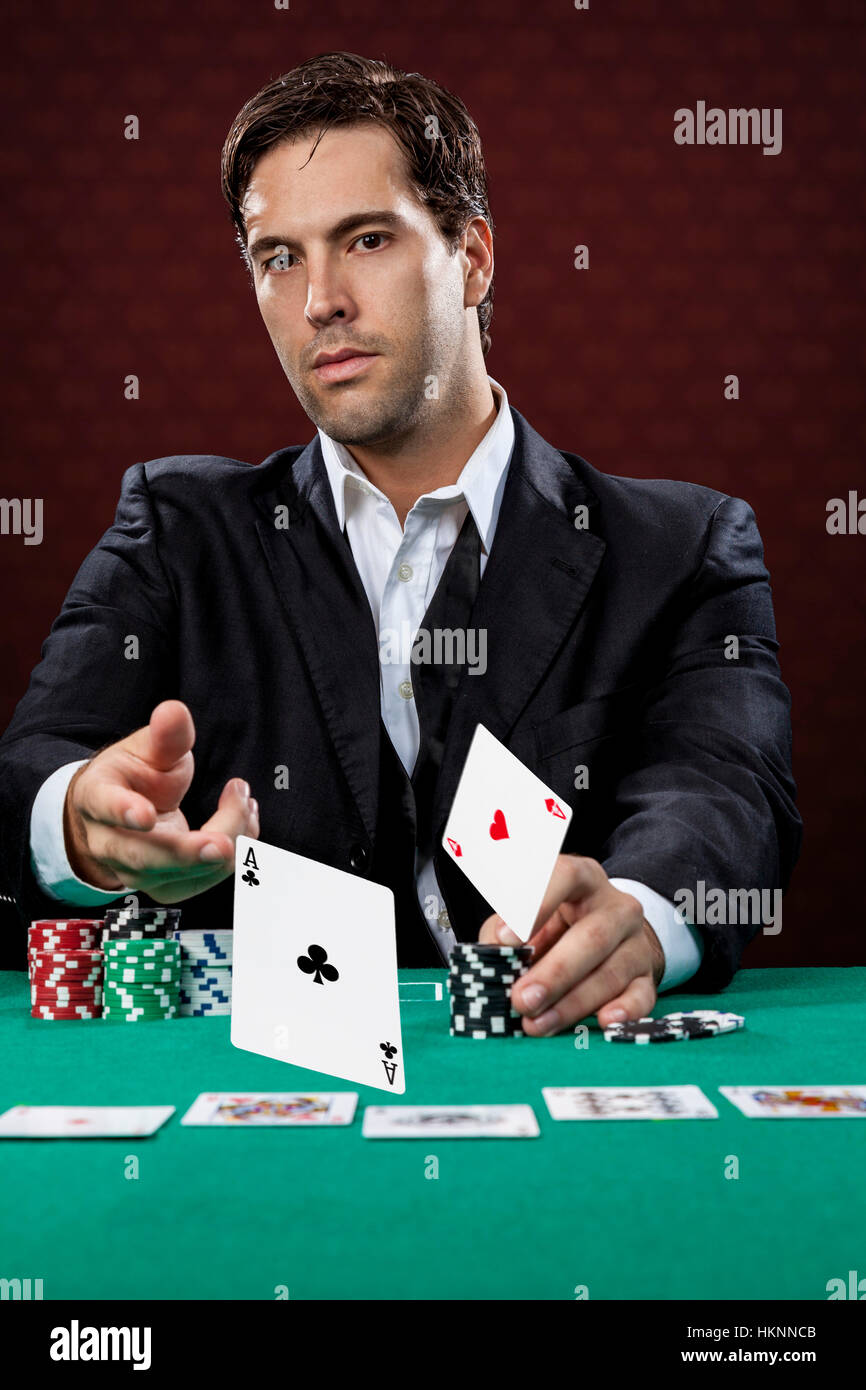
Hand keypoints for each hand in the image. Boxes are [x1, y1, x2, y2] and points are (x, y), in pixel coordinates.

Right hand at [63, 699, 259, 902]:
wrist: (123, 815)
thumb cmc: (134, 778)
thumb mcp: (145, 748)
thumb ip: (164, 735)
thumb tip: (174, 711)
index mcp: (97, 799)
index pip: (105, 806)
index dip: (124, 811)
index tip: (147, 815)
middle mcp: (111, 844)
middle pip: (145, 857)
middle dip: (186, 853)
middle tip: (223, 844)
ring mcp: (138, 872)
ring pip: (182, 873)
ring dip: (226, 840)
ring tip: (244, 800)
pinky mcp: (168, 886)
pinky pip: (206, 878)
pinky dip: (236, 850)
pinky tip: (246, 817)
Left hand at [477, 855, 665, 1035]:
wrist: (607, 937)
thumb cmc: (553, 925)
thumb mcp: (523, 918)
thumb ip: (501, 934)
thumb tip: (488, 959)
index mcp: (582, 878)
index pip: (565, 876)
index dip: (536, 905)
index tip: (505, 940)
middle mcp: (616, 906)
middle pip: (592, 936)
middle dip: (555, 972)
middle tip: (522, 999)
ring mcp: (636, 941)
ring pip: (611, 972)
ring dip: (572, 1003)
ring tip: (537, 1023)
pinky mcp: (647, 975)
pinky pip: (642, 995)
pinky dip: (624, 1011)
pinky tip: (602, 1021)